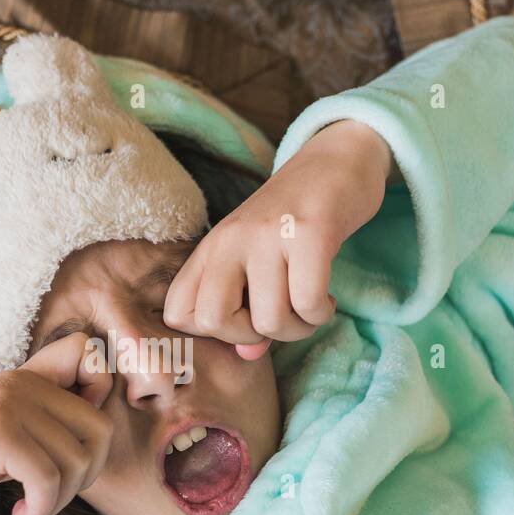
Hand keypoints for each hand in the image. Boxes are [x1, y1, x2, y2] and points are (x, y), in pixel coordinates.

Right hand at [0, 332, 113, 514]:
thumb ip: (39, 428)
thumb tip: (93, 447)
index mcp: (26, 377)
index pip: (95, 364)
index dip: (100, 407)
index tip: (71, 448)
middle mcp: (21, 382)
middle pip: (100, 428)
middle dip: (86, 476)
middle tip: (50, 498)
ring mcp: (5, 402)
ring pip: (76, 459)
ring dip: (58, 500)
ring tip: (29, 511)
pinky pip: (46, 477)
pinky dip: (40, 509)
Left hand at [163, 118, 391, 357]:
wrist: (335, 160)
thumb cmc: (292, 223)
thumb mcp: (258, 262)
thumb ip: (246, 309)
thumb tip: (248, 353)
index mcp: (211, 248)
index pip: (178, 313)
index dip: (212, 332)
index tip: (245, 318)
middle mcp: (231, 239)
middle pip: (213, 321)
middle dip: (253, 335)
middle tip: (279, 317)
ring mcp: (268, 234)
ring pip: (269, 320)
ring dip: (298, 326)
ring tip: (310, 305)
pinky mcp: (311, 231)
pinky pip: (308, 302)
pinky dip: (321, 313)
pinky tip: (328, 298)